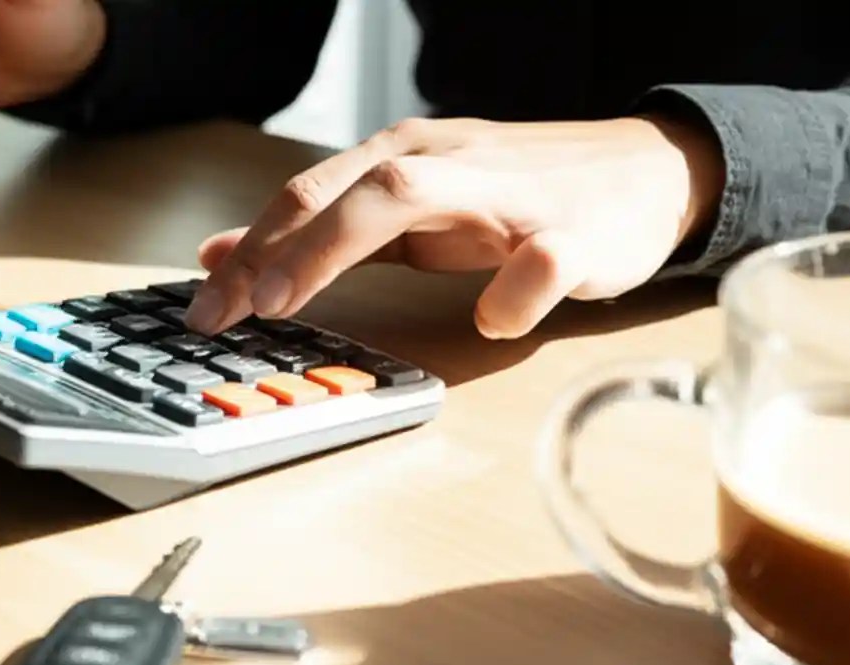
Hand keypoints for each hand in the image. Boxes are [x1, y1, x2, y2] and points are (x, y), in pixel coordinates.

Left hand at [184, 115, 723, 338]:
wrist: (645, 176)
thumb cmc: (517, 199)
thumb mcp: (411, 212)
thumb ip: (327, 233)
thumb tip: (229, 255)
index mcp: (408, 158)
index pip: (311, 194)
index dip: (251, 247)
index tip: (203, 305)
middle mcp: (449, 163)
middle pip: (349, 192)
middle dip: (276, 249)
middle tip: (224, 312)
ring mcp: (512, 195)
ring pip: (415, 198)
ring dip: (338, 245)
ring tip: (286, 302)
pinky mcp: (578, 233)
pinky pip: (541, 258)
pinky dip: (513, 290)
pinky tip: (492, 321)